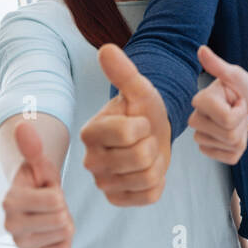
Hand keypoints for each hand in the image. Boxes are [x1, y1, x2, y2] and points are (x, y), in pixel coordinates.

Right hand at [2, 122, 73, 247]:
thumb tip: (22, 126)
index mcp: (9, 201)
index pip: (55, 200)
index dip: (58, 192)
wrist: (34, 201)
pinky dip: (64, 240)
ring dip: (64, 224)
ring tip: (51, 215)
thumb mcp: (39, 163)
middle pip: (61, 220)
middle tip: (52, 205)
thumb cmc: (38, 181)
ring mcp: (18, 244)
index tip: (47, 190)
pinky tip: (51, 231)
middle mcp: (9, 225)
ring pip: (64, 234)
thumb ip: (33, 147)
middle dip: (63, 209)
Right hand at [79, 44, 171, 205]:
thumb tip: (106, 48)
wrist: (150, 133)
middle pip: (140, 158)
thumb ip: (123, 73)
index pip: (129, 133)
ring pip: (146, 178)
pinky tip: (148, 170)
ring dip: (157, 164)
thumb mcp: (139, 90)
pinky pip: (148, 197)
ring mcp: (103, 183)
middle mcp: (90, 161)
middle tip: (146, 139)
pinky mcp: (118, 199)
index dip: (144, 125)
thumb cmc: (142, 110)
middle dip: (152, 144)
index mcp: (89, 133)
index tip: (140, 121)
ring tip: (147, 152)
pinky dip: (157, 182)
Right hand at [189, 46, 247, 164]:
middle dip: (242, 123)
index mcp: (199, 101)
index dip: (241, 110)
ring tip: (237, 121)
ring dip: (242, 135)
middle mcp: (195, 120)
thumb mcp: (235, 74)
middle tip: (239, 111)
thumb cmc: (242, 85)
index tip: (237, 99)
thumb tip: (202, 50)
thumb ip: (218, 65)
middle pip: (229, 135)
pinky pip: (230, 158)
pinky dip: (240, 148)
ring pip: (230, 147)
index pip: (228, 119)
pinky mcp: (209, 150)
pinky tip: (236, 133)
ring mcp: (200, 136)